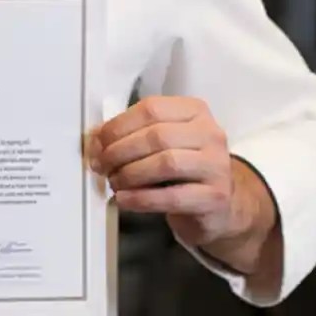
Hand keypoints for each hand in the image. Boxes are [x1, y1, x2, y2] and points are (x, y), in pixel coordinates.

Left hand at [87, 96, 275, 270]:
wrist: (220, 205)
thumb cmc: (183, 169)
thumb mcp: (162, 144)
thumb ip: (131, 134)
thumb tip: (95, 138)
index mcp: (194, 111)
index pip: (151, 109)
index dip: (118, 126)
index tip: (97, 143)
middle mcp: (210, 134)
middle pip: (156, 136)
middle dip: (120, 152)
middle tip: (100, 166)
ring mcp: (217, 165)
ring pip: (166, 164)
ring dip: (130, 174)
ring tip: (114, 183)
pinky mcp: (216, 197)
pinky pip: (172, 197)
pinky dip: (141, 199)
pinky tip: (124, 200)